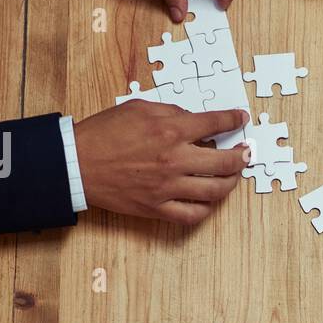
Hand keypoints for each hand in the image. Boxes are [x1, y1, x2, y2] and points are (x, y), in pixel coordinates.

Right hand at [75, 100, 250, 225]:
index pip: (215, 124)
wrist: (76, 163)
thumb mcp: (139, 107)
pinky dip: (207, 209)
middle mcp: (174, 160)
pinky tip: (210, 200)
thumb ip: (171, 112)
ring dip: (231, 183)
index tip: (240, 119)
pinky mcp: (157, 208)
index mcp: (170, 130)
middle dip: (242, 157)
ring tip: (233, 176)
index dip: (234, 120)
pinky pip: (192, 215)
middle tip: (246, 153)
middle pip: (225, 162)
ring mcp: (168, 187)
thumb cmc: (103, 133)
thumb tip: (193, 120)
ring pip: (215, 191)